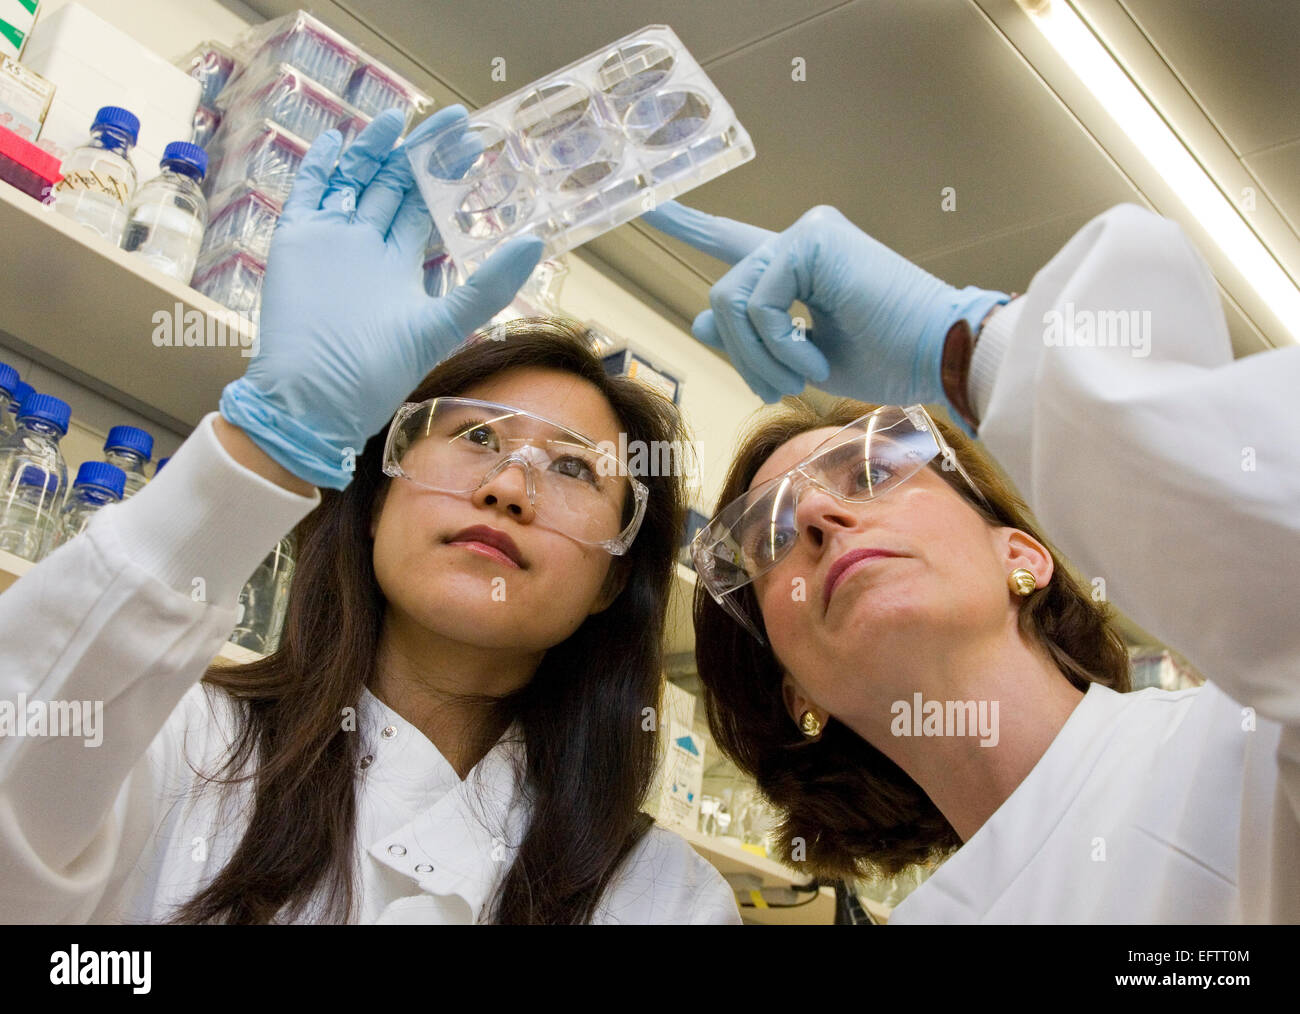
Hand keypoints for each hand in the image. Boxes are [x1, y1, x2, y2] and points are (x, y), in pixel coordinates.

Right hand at [219, 106, 542, 488]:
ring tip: (396, 118)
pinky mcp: (296, 241)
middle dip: (419, 153)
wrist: (317, 399)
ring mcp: (331, 241)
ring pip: (353, 181)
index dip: (446, 175)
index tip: (472, 142)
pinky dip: (318, 167)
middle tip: (451, 118)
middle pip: (393, 186)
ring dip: (372, 151)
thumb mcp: (444, 323)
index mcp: (401, 264)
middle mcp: (367, 248)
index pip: (425, 206)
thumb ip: (487, 285)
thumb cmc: (380, 373)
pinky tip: (335, 141)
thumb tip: (536, 244)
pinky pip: (306, 193)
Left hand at [640, 201, 1006, 415]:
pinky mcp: (813, 239)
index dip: (690, 225)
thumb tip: (702, 317)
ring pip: (732, 299)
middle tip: (778, 390)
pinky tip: (817, 361)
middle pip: (725, 295)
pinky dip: (780, 347)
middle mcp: (800, 239)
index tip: (650, 204)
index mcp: (800, 264)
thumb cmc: (888, 358)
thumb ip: (751, 334)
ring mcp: (807, 233)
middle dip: (742, 355)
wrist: (940, 355)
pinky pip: (759, 304)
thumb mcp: (803, 356)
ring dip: (761, 357)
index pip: (732, 241)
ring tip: (803, 378)